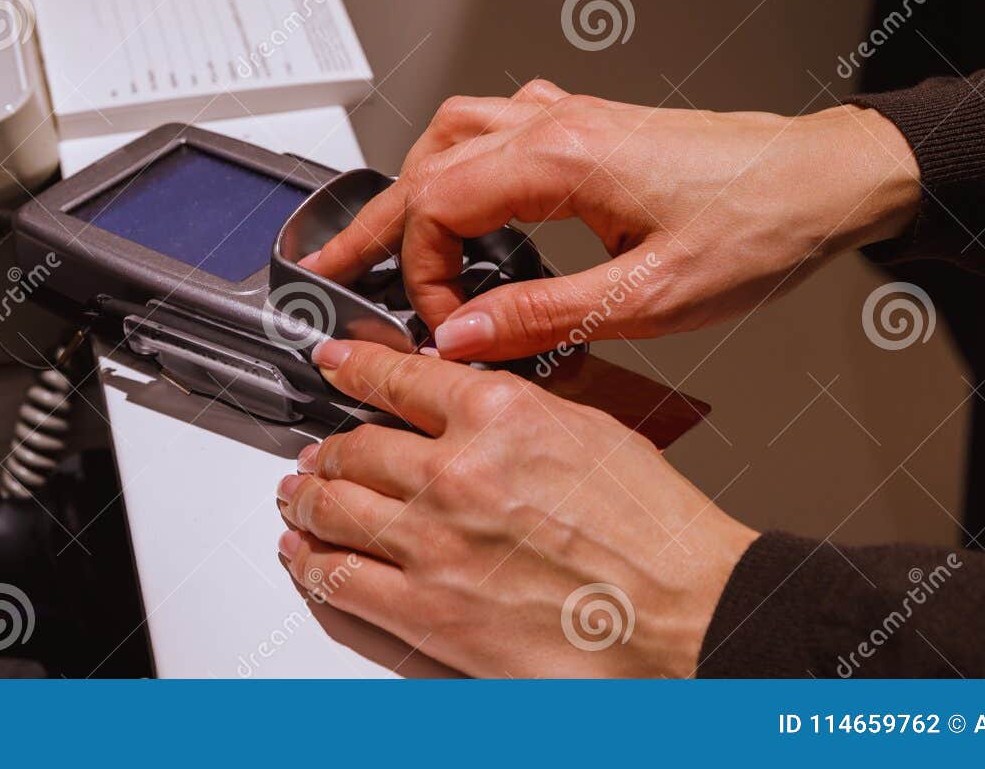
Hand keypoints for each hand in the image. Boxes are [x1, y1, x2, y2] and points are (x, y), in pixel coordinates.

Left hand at [274, 340, 758, 677]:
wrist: (685, 619)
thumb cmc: (658, 537)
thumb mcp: (593, 433)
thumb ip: (517, 413)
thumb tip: (469, 407)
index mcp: (499, 416)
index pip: (397, 378)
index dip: (352, 368)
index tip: (333, 365)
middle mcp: (455, 473)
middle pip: (353, 448)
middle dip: (324, 450)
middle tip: (314, 454)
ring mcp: (431, 546)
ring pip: (333, 512)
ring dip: (306, 503)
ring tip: (298, 500)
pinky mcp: (425, 614)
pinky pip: (339, 584)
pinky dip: (312, 566)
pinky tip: (306, 558)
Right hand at [303, 80, 920, 360]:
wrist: (825, 178)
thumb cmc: (759, 228)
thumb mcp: (647, 298)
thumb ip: (540, 317)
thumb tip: (458, 337)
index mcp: (560, 160)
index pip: (436, 205)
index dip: (417, 271)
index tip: (439, 325)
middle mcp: (557, 124)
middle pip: (428, 161)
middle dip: (377, 220)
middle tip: (333, 263)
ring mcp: (575, 117)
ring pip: (458, 130)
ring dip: (417, 181)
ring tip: (393, 231)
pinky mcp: (597, 127)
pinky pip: (505, 121)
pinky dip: (469, 156)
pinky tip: (477, 189)